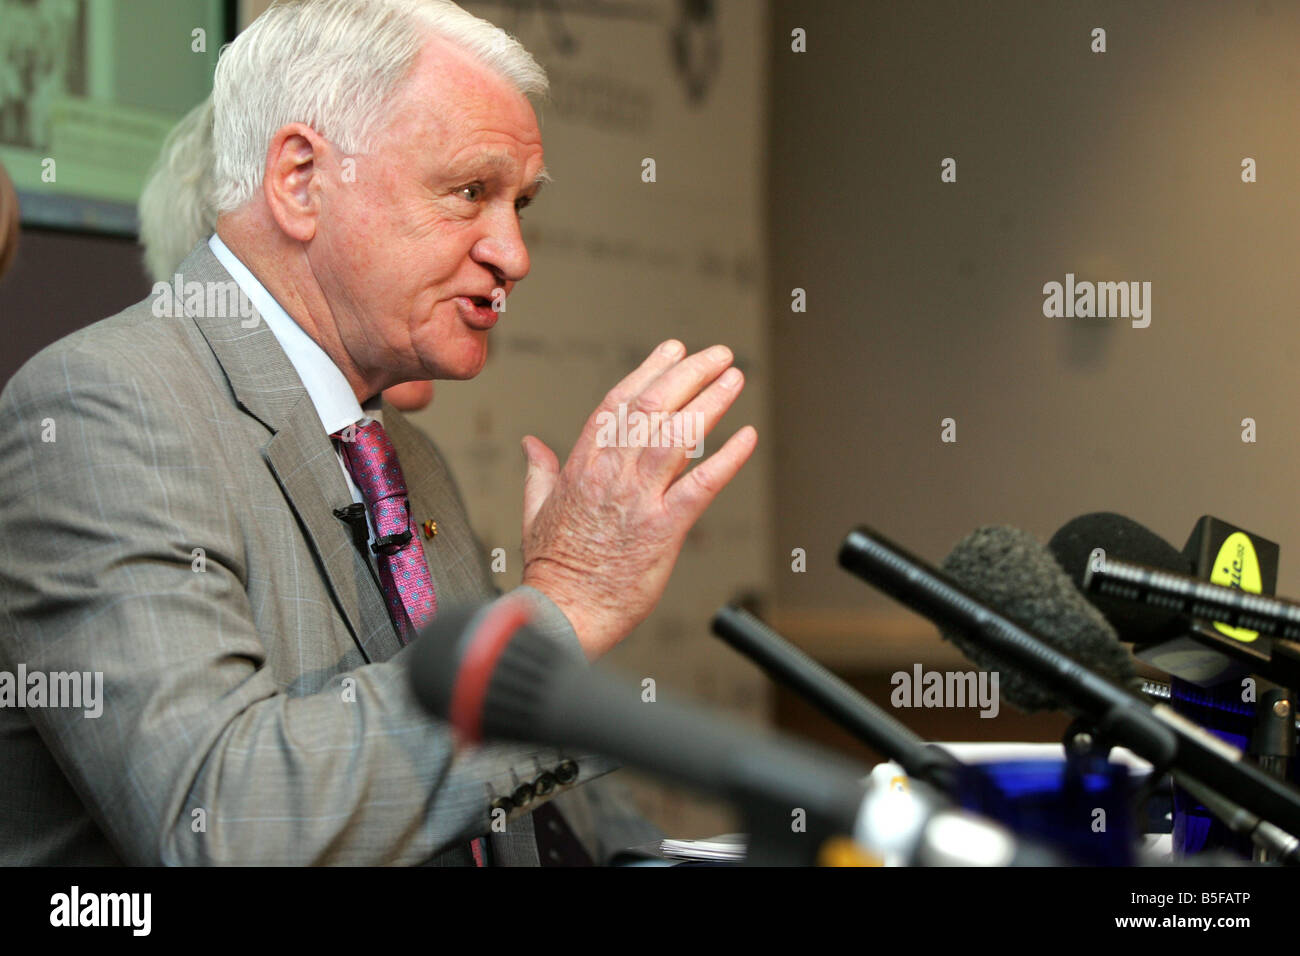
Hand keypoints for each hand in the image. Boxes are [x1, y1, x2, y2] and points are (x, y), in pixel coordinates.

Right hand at [519, 339, 756, 658]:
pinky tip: (747, 437)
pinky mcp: (663, 530)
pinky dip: (726, 459)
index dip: (650, 370)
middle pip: (654, 406)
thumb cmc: (552, 568)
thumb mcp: (535, 510)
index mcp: (582, 465)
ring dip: (711, 402)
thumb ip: (539, 471)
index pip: (620, 402)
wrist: (562, 613)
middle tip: (718, 355)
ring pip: (677, 436)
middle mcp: (612, 474)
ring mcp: (638, 499)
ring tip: (734, 379)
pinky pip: (701, 485)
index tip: (673, 350)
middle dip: (689, 374)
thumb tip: (531, 445)